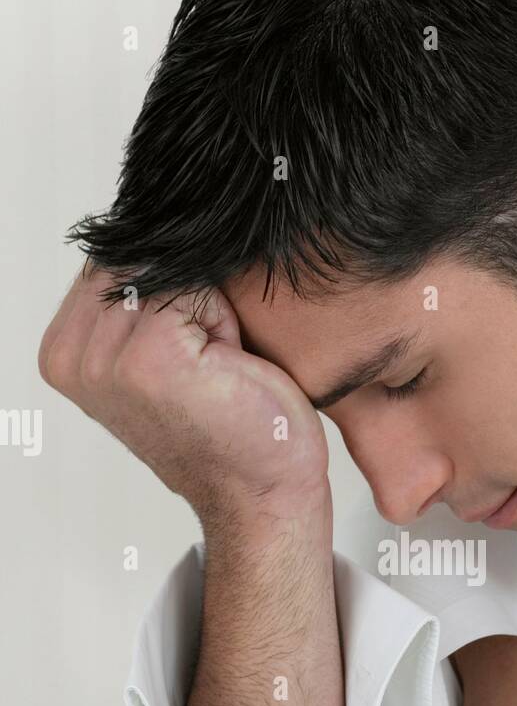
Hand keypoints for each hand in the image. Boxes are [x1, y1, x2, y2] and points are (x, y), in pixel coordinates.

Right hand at [38, 264, 329, 529]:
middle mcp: (73, 358)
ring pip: (168, 269)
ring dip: (208, 306)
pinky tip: (228, 368)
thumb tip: (152, 215)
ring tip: (217, 366)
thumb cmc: (231, 424)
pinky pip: (197, 286)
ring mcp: (106, 362)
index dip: (169, 286)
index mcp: (63, 352)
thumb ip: (137, 293)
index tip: (189, 351)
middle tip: (211, 363)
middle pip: (137, 257)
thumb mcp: (165, 348)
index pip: (114, 258)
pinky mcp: (150, 360)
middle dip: (188, 293)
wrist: (265, 490)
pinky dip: (226, 319)